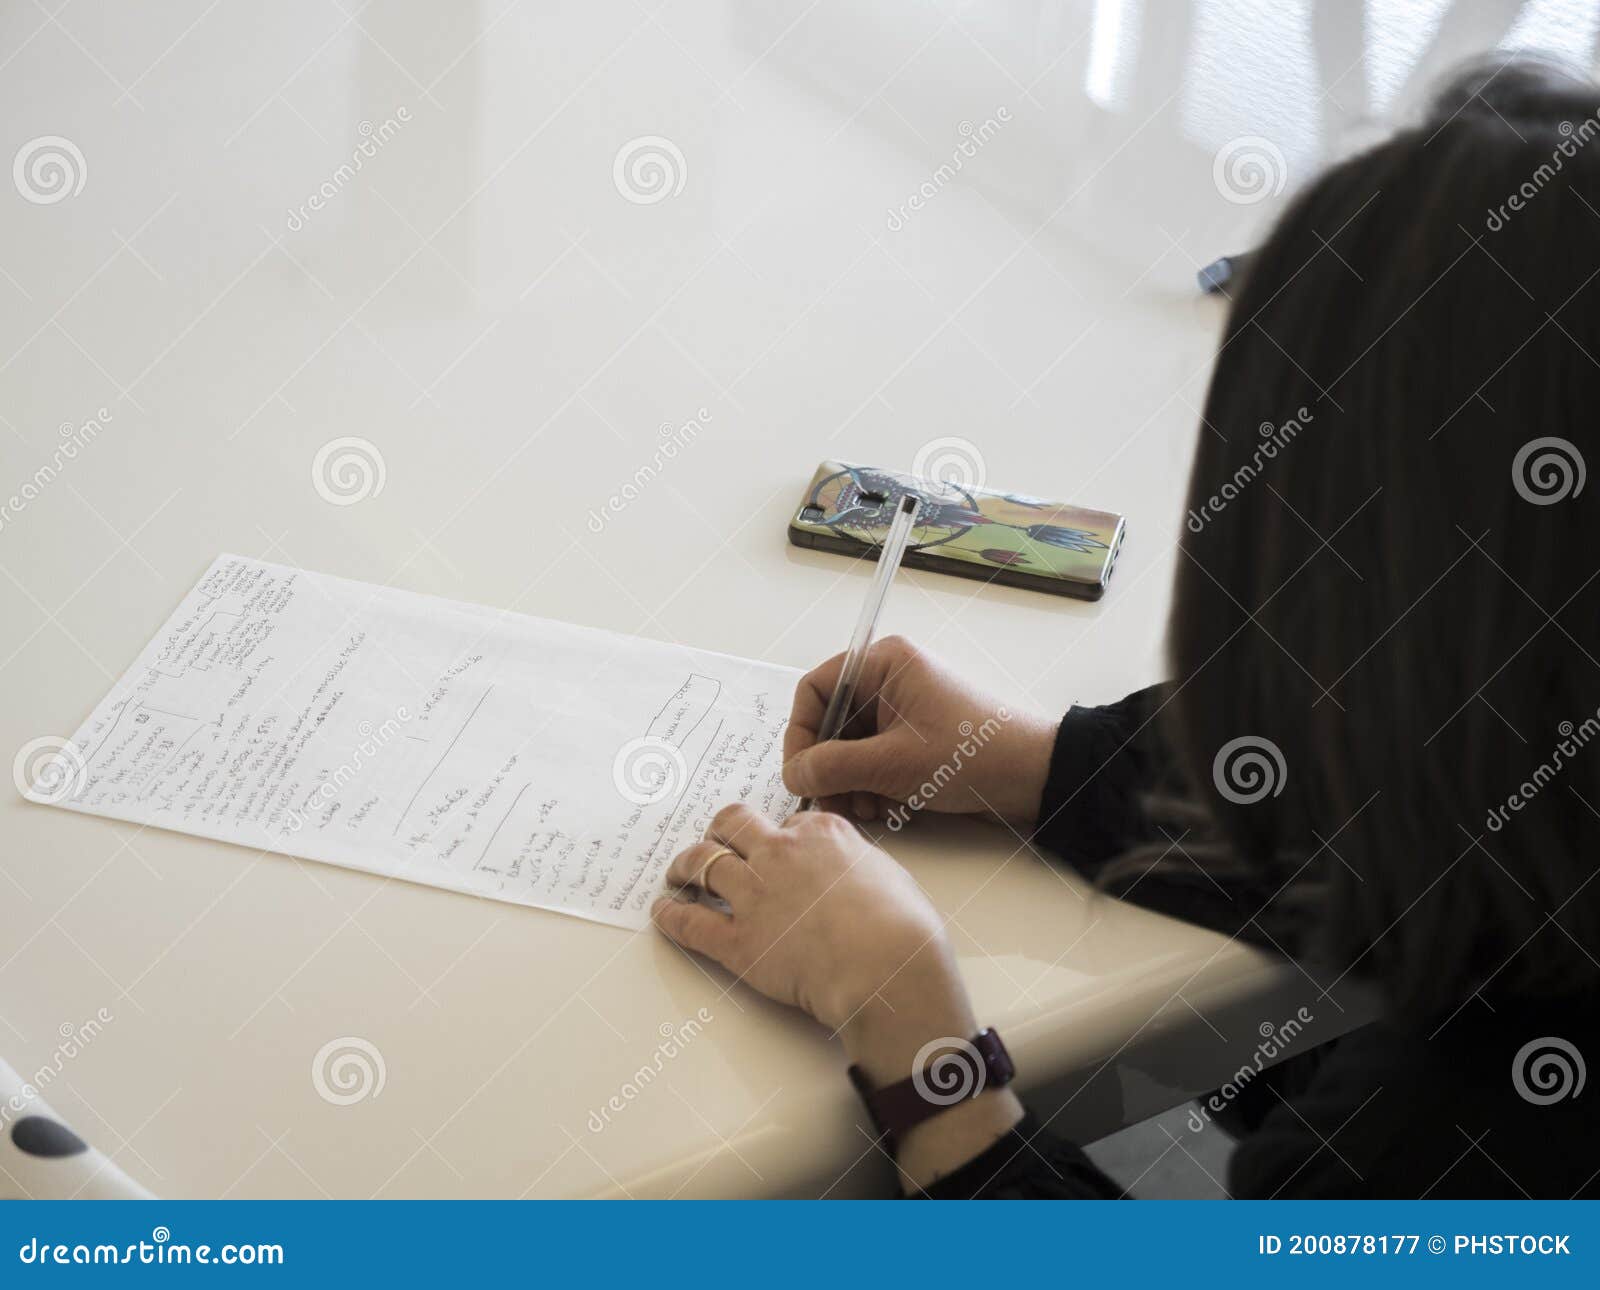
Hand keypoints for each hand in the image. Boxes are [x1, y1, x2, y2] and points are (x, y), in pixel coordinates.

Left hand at [652, 803, 963, 1032]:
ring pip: (702, 862)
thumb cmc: (902, 928)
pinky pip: (690, 922)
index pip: (789, 822)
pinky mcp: (738, 941)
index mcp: (822, 833)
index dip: (781, 836)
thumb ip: (859, 866)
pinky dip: (670, 916)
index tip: (779, 847)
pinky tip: (662, 912)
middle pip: (734, 824)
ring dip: (685, 865)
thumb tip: (852, 875)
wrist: (886, 966)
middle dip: (722, 830)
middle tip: (716, 841)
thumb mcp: (890, 875)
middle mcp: (781, 854)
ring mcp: (755, 895)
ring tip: (678, 872)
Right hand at [781, 636, 1058, 828]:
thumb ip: (834, 766)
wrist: (1035, 776)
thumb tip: (793, 775)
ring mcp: (904, 710)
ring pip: (852, 746)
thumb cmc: (970, 755)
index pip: (816, 689)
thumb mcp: (893, 764)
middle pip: (832, 722)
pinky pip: (875, 758)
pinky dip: (872, 785)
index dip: (800, 733)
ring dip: (850, 782)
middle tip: (830, 804)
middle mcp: (890, 680)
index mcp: (884, 663)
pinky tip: (884, 810)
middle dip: (828, 767)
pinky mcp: (917, 737)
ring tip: (863, 811)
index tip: (799, 775)